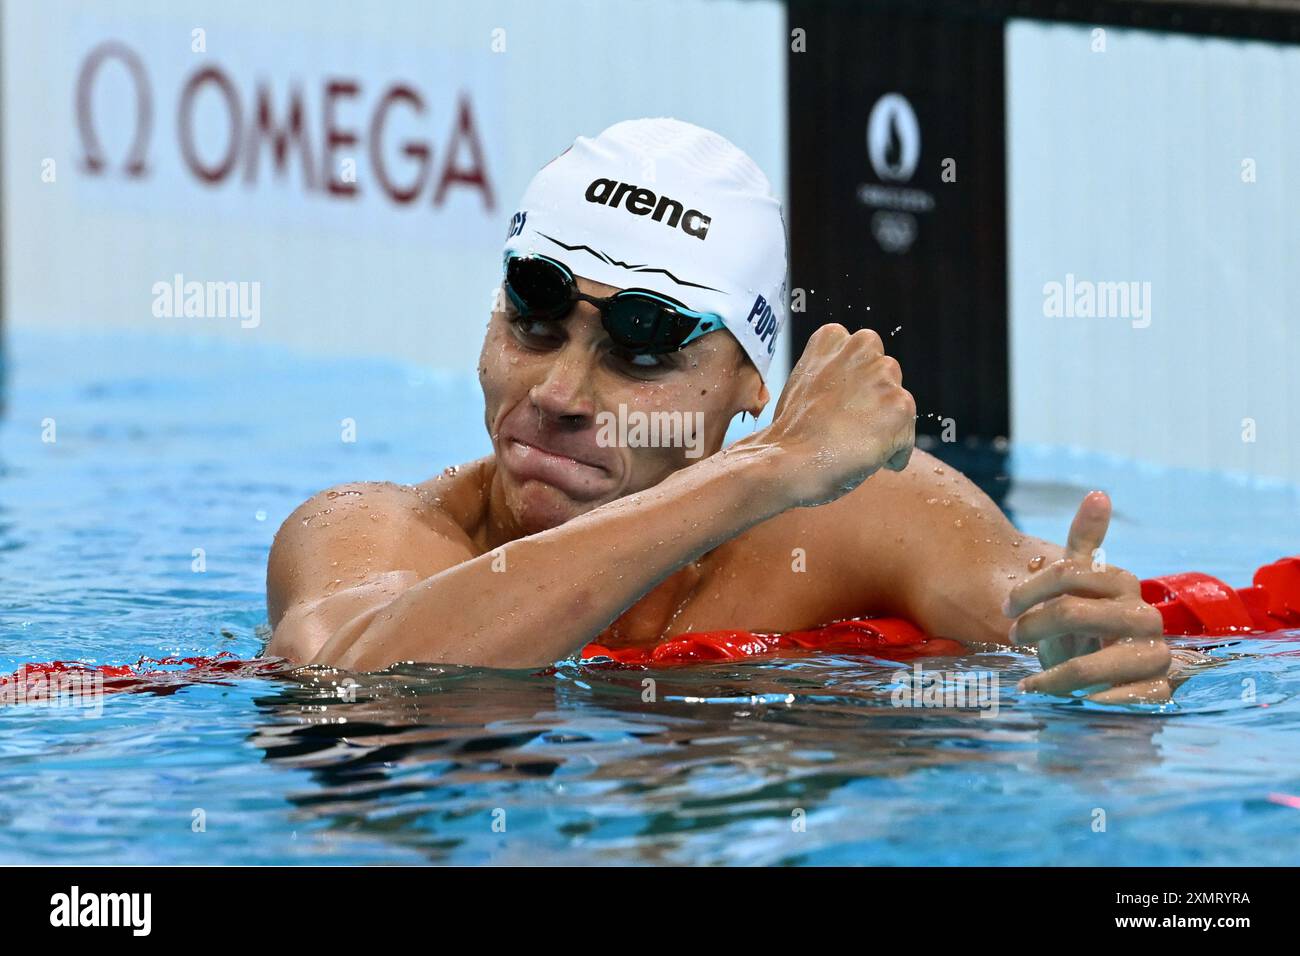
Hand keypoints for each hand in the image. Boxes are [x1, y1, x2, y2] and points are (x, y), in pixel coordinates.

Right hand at [756, 323, 915, 507]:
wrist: (789, 459)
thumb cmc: (789, 432)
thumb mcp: (802, 384)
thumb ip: (831, 375)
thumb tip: (850, 394)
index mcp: (834, 337)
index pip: (861, 354)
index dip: (854, 384)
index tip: (840, 405)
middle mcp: (862, 347)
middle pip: (886, 376)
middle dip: (875, 401)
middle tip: (850, 429)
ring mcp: (883, 376)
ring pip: (898, 407)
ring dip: (885, 427)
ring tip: (855, 446)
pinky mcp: (901, 406)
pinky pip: (906, 437)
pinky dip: (893, 454)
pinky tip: (867, 461)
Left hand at [1004, 491, 1171, 702]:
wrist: (1110, 671)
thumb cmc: (1085, 624)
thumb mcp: (1079, 582)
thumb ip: (1085, 541)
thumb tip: (1099, 493)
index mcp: (1122, 583)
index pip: (1068, 573)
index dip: (1030, 590)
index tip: (1007, 608)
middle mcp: (1143, 616)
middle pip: (1074, 613)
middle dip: (1036, 626)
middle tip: (1013, 637)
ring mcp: (1153, 654)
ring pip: (1095, 664)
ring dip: (1055, 676)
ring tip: (1030, 685)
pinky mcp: (1158, 689)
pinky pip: (1130, 698)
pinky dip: (1096, 703)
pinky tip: (1072, 704)